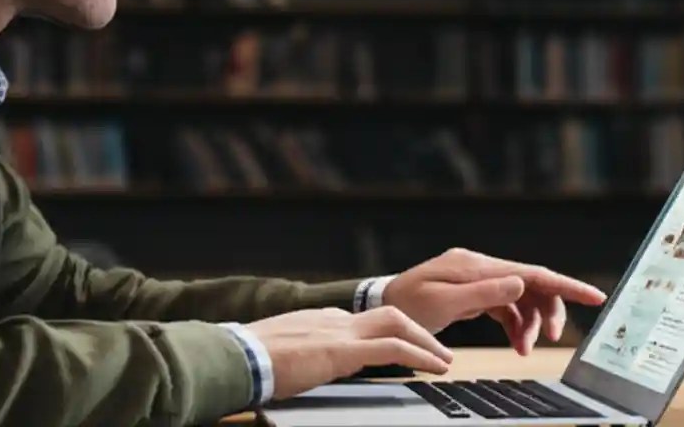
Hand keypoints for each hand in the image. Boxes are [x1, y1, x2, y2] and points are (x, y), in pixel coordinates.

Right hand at [246, 306, 453, 399]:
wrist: (239, 356)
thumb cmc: (252, 360)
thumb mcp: (282, 353)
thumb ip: (302, 354)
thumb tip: (309, 366)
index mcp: (317, 320)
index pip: (361, 322)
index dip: (387, 333)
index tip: (401, 345)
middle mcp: (332, 320)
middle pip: (387, 315)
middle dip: (417, 330)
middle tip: (436, 350)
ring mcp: (339, 332)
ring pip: (396, 325)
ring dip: (425, 341)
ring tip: (444, 360)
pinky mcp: (343, 350)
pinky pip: (393, 349)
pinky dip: (419, 355)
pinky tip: (434, 368)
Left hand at [382, 248, 606, 355]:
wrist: (380, 307)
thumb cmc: (405, 305)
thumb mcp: (442, 302)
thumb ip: (482, 294)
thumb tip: (520, 283)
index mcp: (475, 266)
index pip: (530, 272)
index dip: (565, 285)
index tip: (595, 297)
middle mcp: (480, 268)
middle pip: (532, 284)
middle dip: (548, 312)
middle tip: (551, 340)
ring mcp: (478, 280)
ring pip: (523, 299)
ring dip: (531, 324)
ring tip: (525, 350)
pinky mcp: (475, 293)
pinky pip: (508, 308)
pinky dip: (517, 326)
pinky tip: (518, 344)